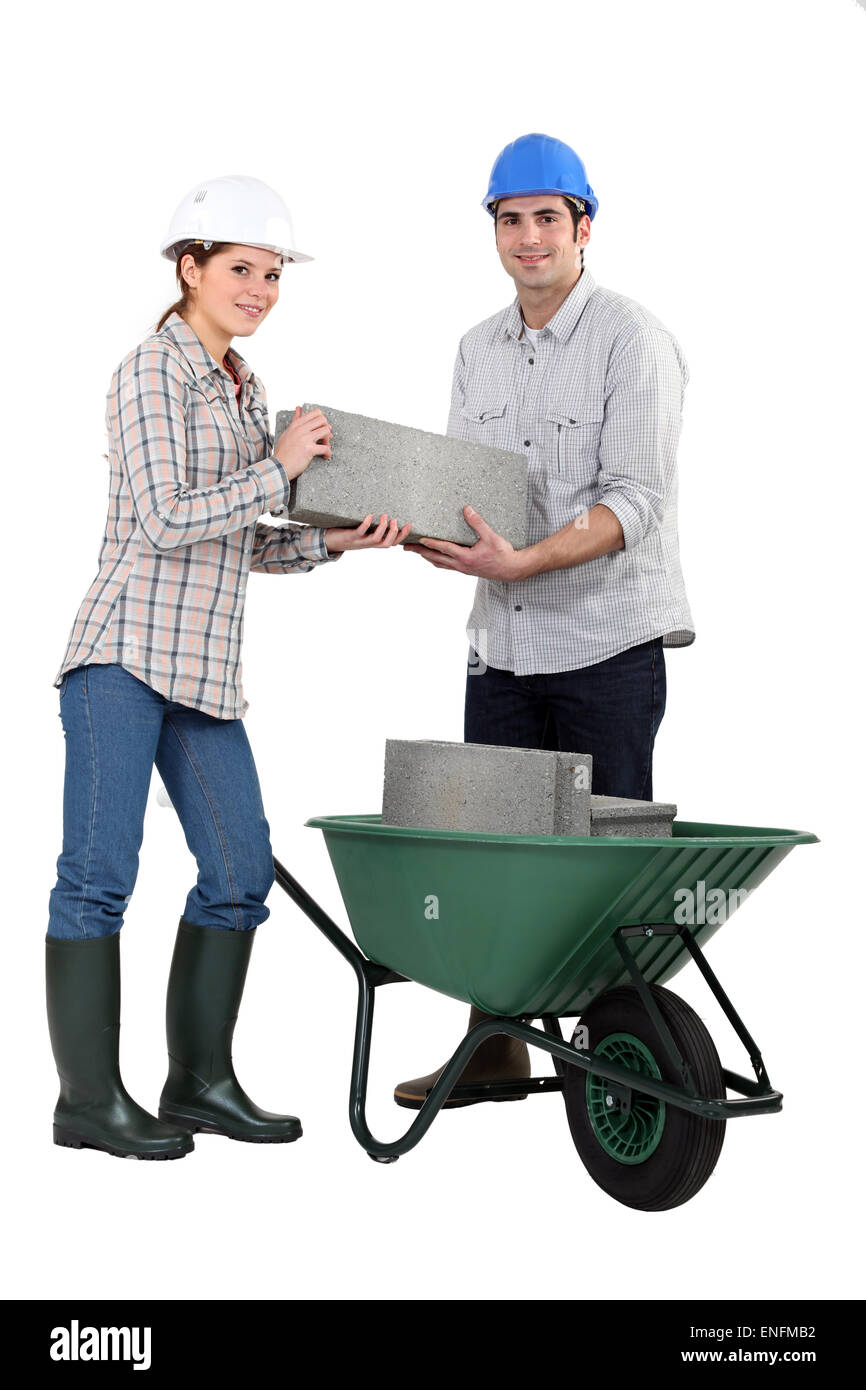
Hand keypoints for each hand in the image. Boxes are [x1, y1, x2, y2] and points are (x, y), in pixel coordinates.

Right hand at [273, 406, 331, 480]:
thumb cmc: (283, 451)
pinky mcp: (309, 450)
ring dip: (328, 440)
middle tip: (324, 439)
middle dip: (327, 429)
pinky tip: (325, 456)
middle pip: (323, 420)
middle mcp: (300, 429)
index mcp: (296, 424)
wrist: (279, 466)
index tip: (321, 429)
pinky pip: (325, 448)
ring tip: (325, 447)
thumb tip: (299, 408)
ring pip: (326, 431)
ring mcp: (304, 439)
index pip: (316, 413)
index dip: (322, 420)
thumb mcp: (288, 432)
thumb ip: (295, 420)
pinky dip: (328, 453)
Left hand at [324, 514, 413, 553]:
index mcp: (373, 543)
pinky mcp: (350, 537)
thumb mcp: (361, 531)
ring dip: (382, 528)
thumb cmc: (346, 534)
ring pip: (376, 539)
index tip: (409, 525)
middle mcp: (368, 544)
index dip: (402, 535)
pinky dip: (366, 524)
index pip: (392, 542)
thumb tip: (382, 512)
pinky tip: (369, 516)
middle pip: (387, 544)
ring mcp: (359, 541)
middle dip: (394, 533)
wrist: (328, 542)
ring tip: (384, 516)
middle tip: (396, 521)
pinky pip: (360, 532)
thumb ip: (371, 526)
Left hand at [404, 505, 524, 578]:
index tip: (418, 539)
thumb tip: (467, 509)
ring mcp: (463, 569)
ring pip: (439, 564)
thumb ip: (478, 523)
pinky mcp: (466, 570)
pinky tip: (434, 558)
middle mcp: (461, 565)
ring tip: (415, 552)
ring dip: (426, 557)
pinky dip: (437, 561)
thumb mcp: (491, 536)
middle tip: (405, 547)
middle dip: (419, 552)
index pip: (444, 549)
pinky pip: (446, 566)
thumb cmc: (503, 554)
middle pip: (435, 558)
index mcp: (466, 557)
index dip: (430, 544)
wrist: (511, 570)